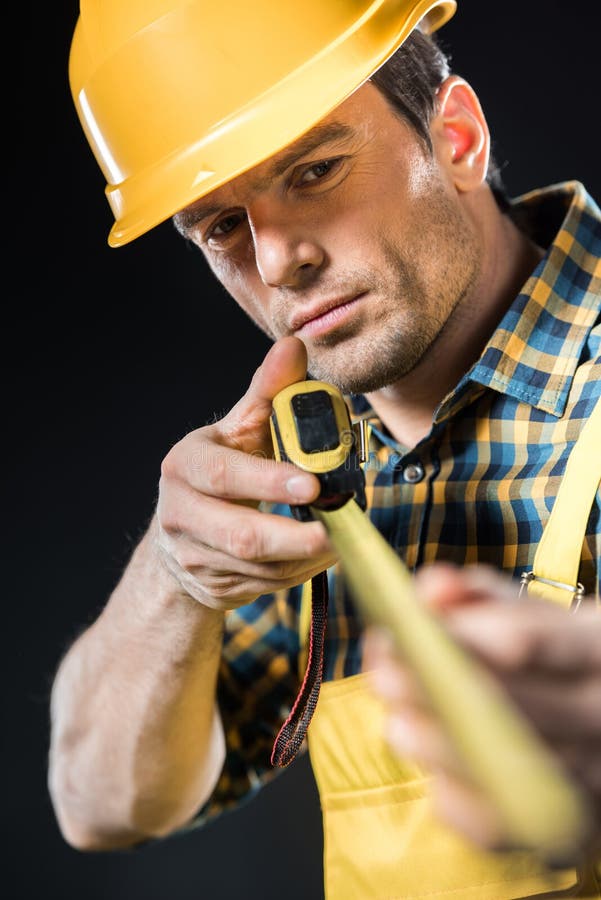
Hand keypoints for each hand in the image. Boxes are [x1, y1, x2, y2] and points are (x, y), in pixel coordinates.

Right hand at [155, 337, 336, 609]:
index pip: (224, 475)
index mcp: (185, 465)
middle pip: (239, 535)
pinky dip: (299, 574)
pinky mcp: (213, 586)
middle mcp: (180, 512)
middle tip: (337, 530)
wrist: (183, 531)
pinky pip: (265, 586)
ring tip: (343, 540)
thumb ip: (267, 392)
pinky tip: (322, 556)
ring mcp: (193, 555)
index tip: (312, 484)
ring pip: (258, 568)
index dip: (267, 480)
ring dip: (306, 558)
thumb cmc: (223, 468)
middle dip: (293, 537)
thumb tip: (294, 346)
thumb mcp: (239, 429)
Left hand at [362, 562, 600, 858]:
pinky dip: (457, 802)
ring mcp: (592, 775)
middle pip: (506, 708)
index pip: (524, 640)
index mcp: (593, 647)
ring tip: (398, 725)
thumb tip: (429, 591)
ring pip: (499, 771)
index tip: (403, 628)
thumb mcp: (533, 614)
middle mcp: (600, 712)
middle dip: (430, 690)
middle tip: (384, 677)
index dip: (455, 636)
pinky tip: (436, 774)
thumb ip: (478, 596)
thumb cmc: (556, 656)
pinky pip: (500, 827)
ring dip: (433, 746)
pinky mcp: (571, 830)